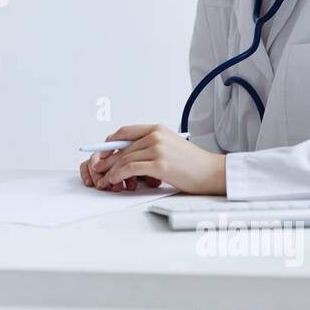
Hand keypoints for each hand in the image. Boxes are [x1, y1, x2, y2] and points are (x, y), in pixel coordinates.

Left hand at [80, 124, 225, 194]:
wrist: (212, 172)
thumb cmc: (192, 164)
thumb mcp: (170, 146)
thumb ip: (150, 146)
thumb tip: (128, 155)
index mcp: (157, 129)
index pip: (125, 132)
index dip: (109, 143)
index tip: (101, 153)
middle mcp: (156, 135)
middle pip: (122, 147)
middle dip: (106, 160)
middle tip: (97, 170)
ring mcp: (158, 149)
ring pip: (124, 158)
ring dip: (110, 170)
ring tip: (103, 180)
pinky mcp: (160, 164)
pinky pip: (130, 168)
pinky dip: (118, 175)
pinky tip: (113, 180)